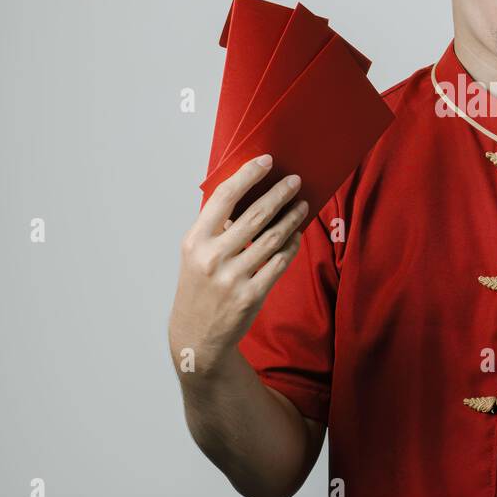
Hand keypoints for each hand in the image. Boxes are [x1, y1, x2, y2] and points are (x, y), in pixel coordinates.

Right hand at [168, 154, 308, 372]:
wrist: (196, 335)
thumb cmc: (199, 286)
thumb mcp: (195, 253)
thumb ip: (216, 226)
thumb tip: (249, 192)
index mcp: (195, 240)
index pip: (224, 197)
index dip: (248, 175)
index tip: (266, 161)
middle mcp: (212, 257)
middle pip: (255, 215)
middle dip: (279, 193)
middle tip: (295, 180)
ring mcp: (232, 277)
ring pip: (272, 238)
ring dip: (291, 218)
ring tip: (302, 205)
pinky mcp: (251, 295)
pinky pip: (279, 262)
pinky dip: (291, 245)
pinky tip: (297, 234)